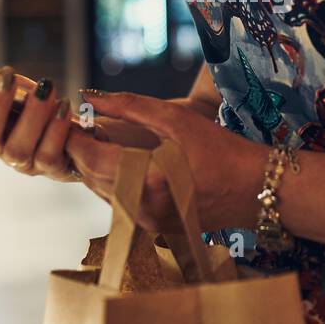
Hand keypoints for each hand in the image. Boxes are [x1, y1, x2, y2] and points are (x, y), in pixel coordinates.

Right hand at [0, 64, 98, 183]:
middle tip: (6, 72)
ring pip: (18, 148)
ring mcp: (22, 162)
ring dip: (32, 115)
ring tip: (47, 87)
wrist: (87, 134)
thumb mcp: (17, 88)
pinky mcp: (51, 169)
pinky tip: (65, 107)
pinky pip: (49, 155)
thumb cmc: (42, 106)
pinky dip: (57, 129)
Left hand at [66, 91, 267, 233]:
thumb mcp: (176, 119)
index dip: (75, 137)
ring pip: (101, 192)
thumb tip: (90, 95)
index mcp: (146, 180)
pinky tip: (122, 160)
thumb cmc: (220, 149)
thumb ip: (129, 106)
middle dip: (81, 150)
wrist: (254, 189)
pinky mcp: (152, 227)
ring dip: (94, 166)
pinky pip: (118, 203)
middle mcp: (141, 208)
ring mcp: (146, 222)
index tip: (70, 117)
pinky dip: (112, 180)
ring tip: (99, 138)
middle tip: (80, 123)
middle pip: (90, 177)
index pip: (90, 158)